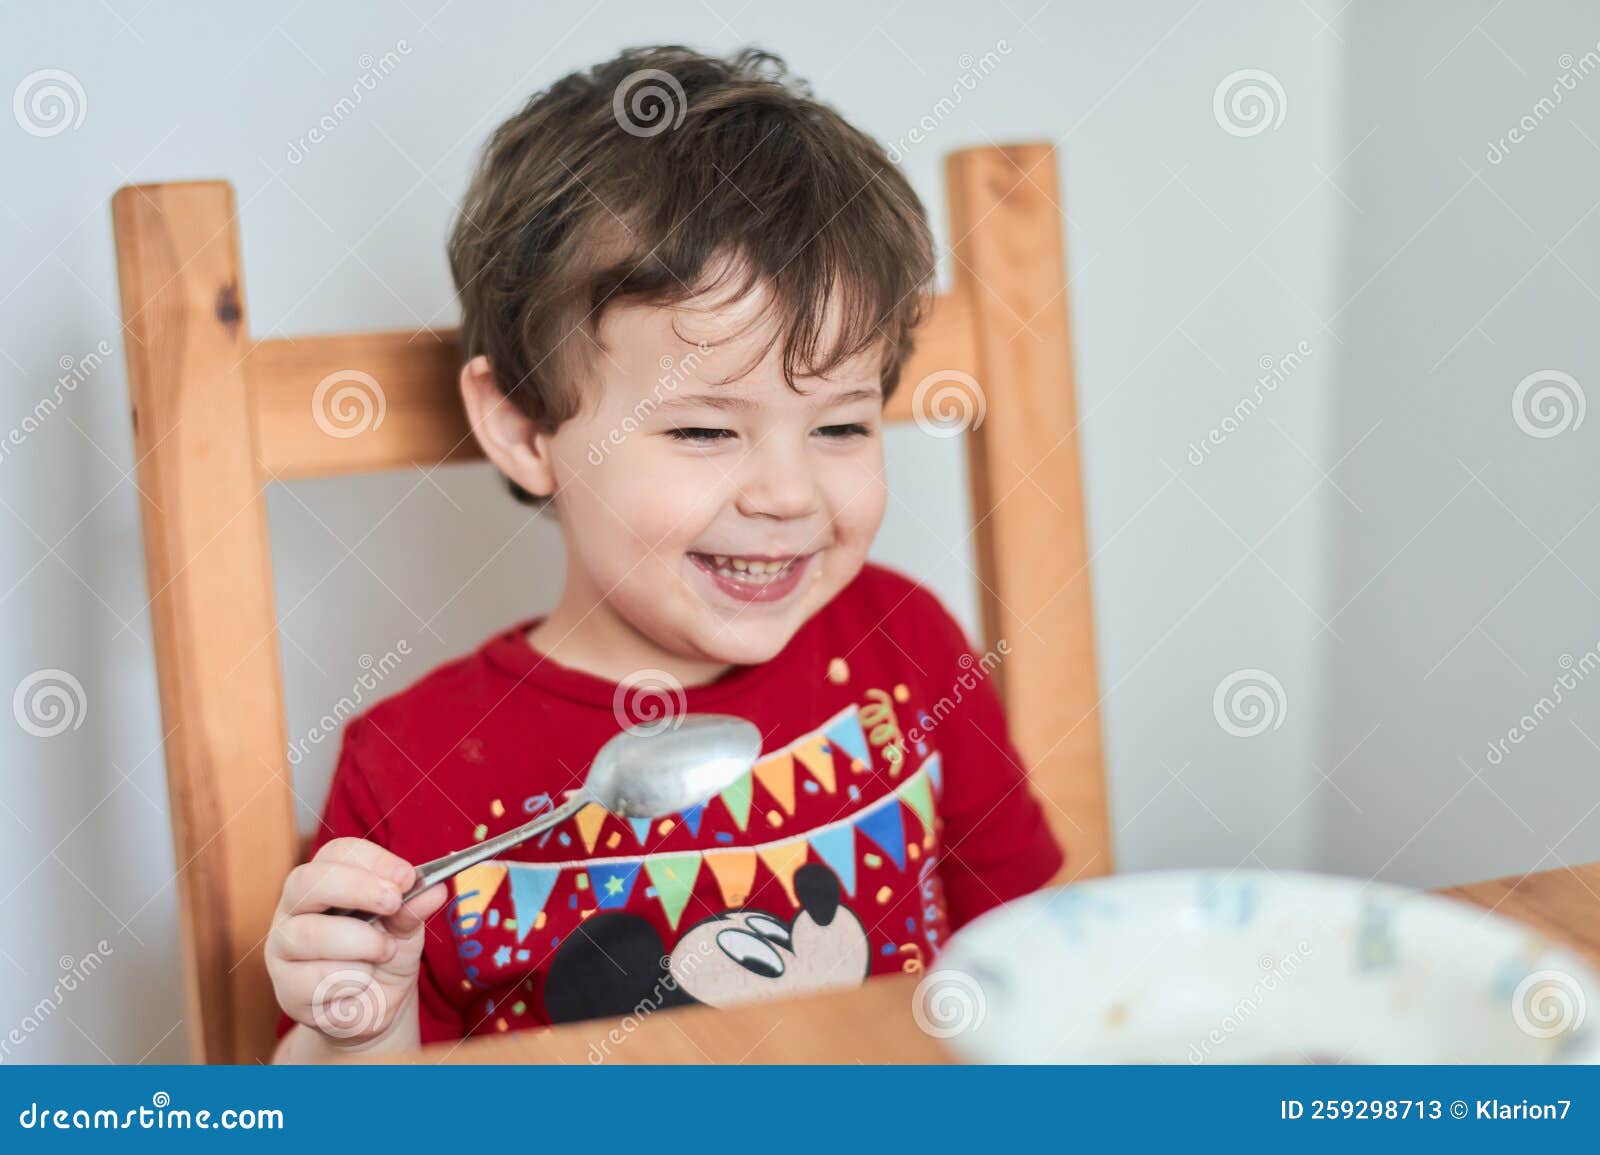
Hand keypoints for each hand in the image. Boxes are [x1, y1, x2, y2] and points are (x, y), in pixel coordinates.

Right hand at [266, 837, 448, 1049]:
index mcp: (324, 881)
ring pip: (314, 934)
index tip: (408, 877)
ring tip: (386, 952)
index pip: (337, 852)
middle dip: (358, 888)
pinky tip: (362, 984)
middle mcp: (295, 909)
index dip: (373, 860)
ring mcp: (283, 949)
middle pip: (308, 882)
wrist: (378, 1007)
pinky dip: (354, 981)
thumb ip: (413, 909)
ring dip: (364, 943)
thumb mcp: (406, 928)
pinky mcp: (286, 989)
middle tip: (394, 902)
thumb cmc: (385, 954)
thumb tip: (435, 889)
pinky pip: (320, 978)